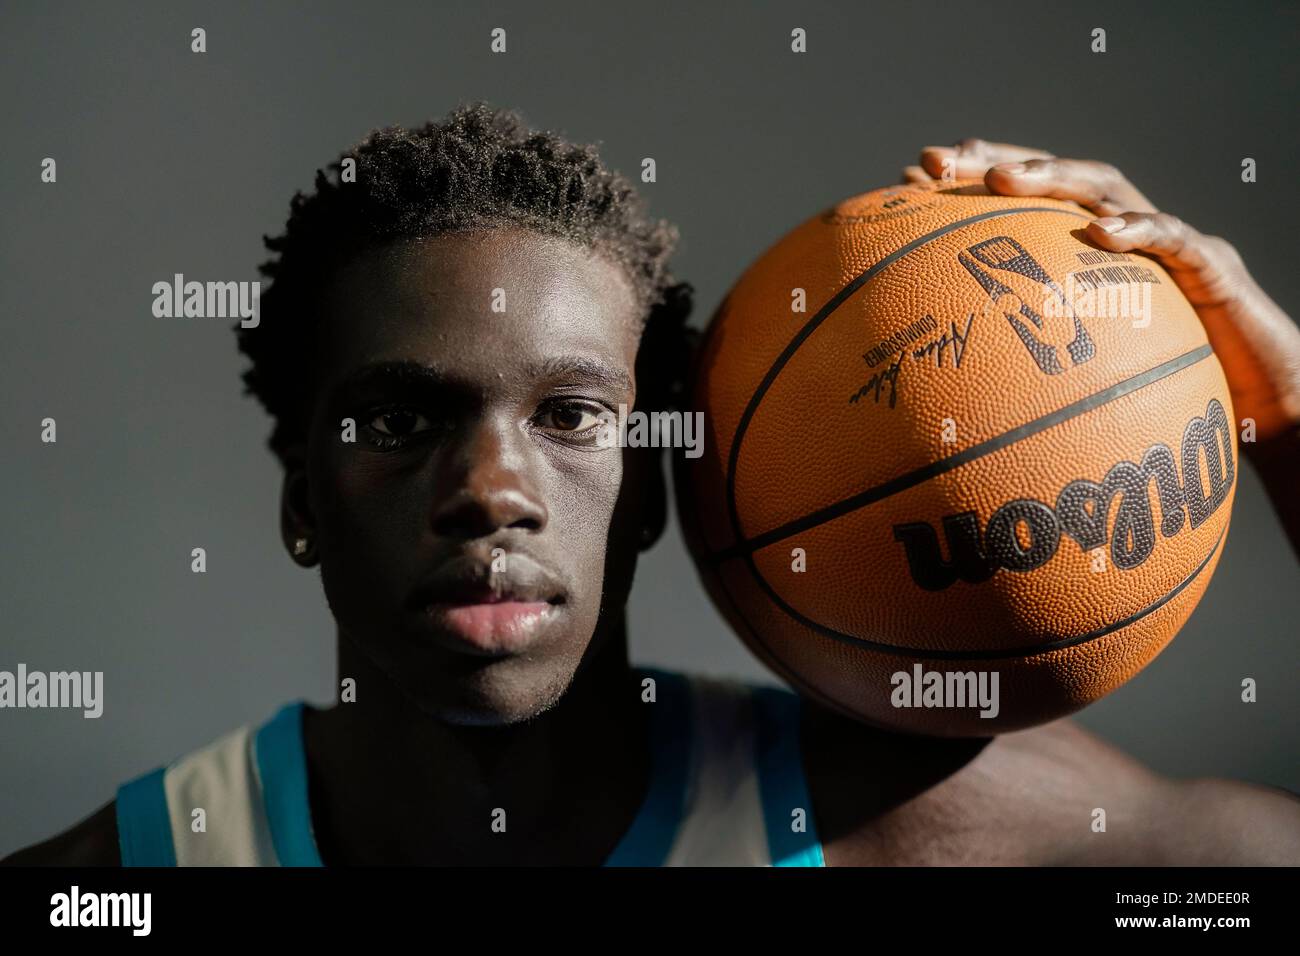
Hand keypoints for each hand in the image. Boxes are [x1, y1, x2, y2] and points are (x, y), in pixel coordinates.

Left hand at [903, 139, 1299, 443]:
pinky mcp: (1211, 269)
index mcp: (1084, 254)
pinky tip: (1099, 233)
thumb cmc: (1161, 394)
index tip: (910, 178)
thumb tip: (938, 406)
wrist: (1259, 404)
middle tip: (938, 161)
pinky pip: (1175, 242)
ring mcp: (1166, 244)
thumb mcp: (1078, 379)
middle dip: (995, 160)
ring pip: (1108, 189)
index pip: (1023, 201)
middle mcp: (1122, 236)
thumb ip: (1024, 372)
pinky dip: (1139, 231)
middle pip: (1054, 178)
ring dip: (1052, 178)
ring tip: (1002, 179)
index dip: (969, 182)